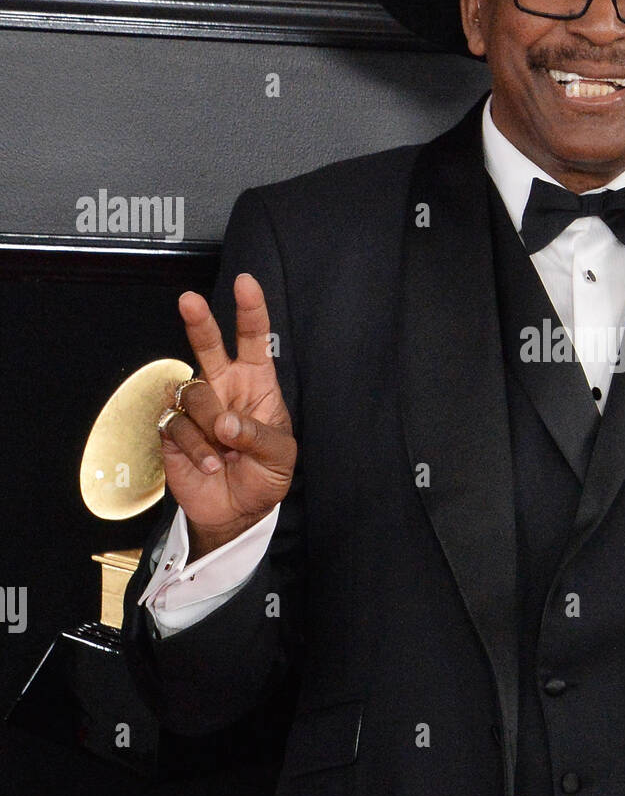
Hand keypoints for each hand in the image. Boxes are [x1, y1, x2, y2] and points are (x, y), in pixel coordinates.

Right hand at [159, 273, 296, 557]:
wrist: (237, 512)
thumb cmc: (265, 476)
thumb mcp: (280, 456)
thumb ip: (258, 435)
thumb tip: (225, 422)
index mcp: (257, 385)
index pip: (255, 341)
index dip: (251, 311)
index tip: (246, 282)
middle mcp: (224, 388)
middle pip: (209, 346)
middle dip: (200, 322)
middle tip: (190, 300)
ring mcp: (197, 408)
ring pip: (193, 393)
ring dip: (210, 425)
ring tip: (225, 453)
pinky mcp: (173, 430)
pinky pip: (175, 425)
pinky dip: (195, 447)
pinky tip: (210, 464)